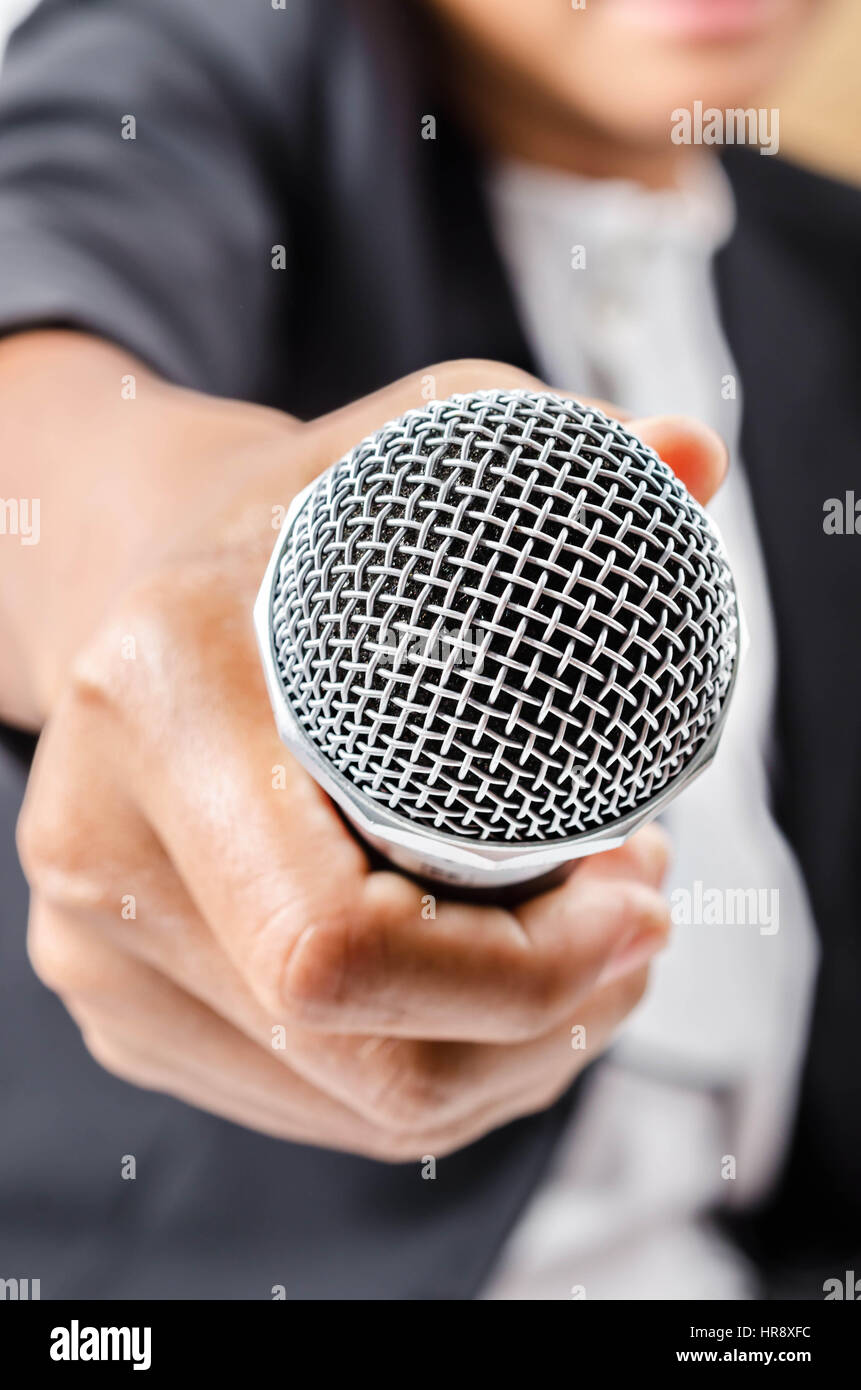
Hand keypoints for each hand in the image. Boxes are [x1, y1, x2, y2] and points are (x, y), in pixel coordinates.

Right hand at [17, 355, 725, 1158]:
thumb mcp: (417, 448)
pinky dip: (432, 1070)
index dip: (526, 973)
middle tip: (638, 920)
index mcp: (162, 703)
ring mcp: (95, 946)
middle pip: (364, 1062)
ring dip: (509, 1056)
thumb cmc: (285, 524)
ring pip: (349, 1106)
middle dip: (549, 1022)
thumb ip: (562, 445)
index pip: (340, 947)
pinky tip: (486, 989)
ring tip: (585, 943)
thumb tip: (694, 457)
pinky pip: (308, 1105)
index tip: (640, 900)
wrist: (132, 581)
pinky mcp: (120, 1002)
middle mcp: (98, 845)